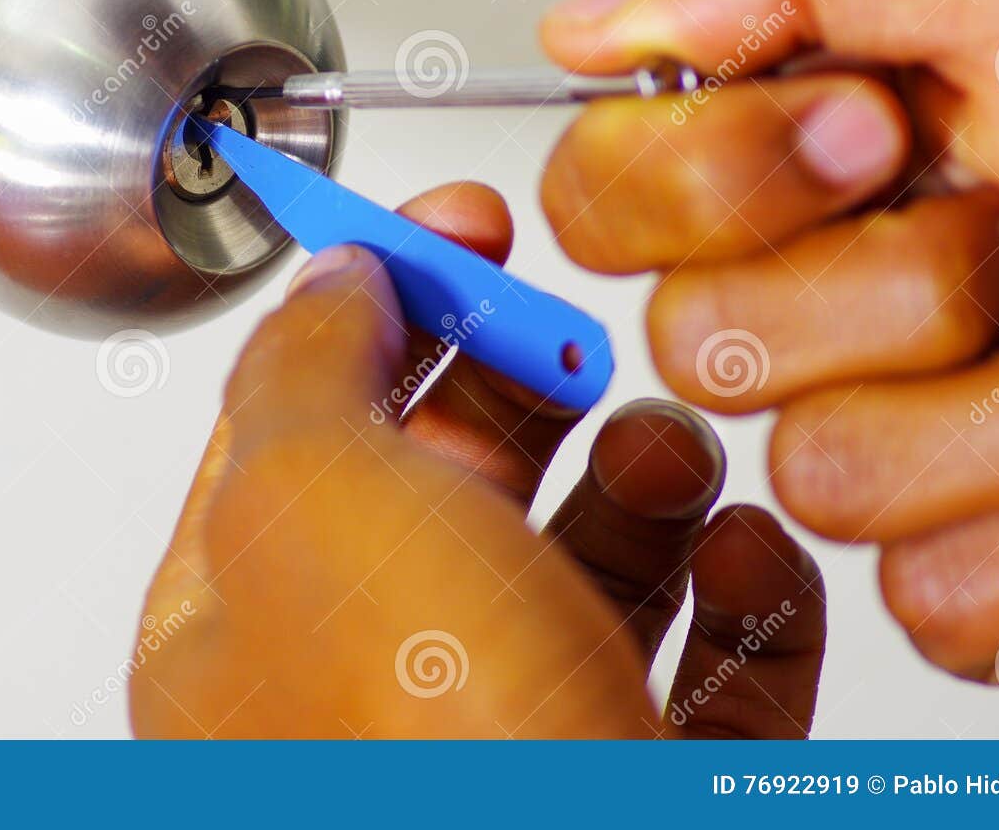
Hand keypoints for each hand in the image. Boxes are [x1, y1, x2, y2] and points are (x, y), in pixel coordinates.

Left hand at [132, 184, 824, 737]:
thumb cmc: (427, 756)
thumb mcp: (310, 503)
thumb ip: (303, 368)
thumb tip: (329, 281)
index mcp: (251, 625)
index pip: (304, 417)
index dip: (382, 300)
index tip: (460, 225)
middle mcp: (378, 686)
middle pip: (455, 476)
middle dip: (525, 385)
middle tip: (571, 348)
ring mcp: (523, 738)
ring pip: (587, 560)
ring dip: (642, 480)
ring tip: (663, 461)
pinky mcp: (651, 782)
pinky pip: (709, 658)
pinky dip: (739, 593)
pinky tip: (747, 562)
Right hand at [539, 0, 998, 696]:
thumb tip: (587, 19)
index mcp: (820, 157)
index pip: (603, 192)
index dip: (710, 181)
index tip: (874, 133)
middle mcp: (835, 295)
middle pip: (692, 344)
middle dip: (886, 292)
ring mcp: (901, 437)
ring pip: (815, 480)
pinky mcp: (977, 568)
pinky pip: (930, 602)